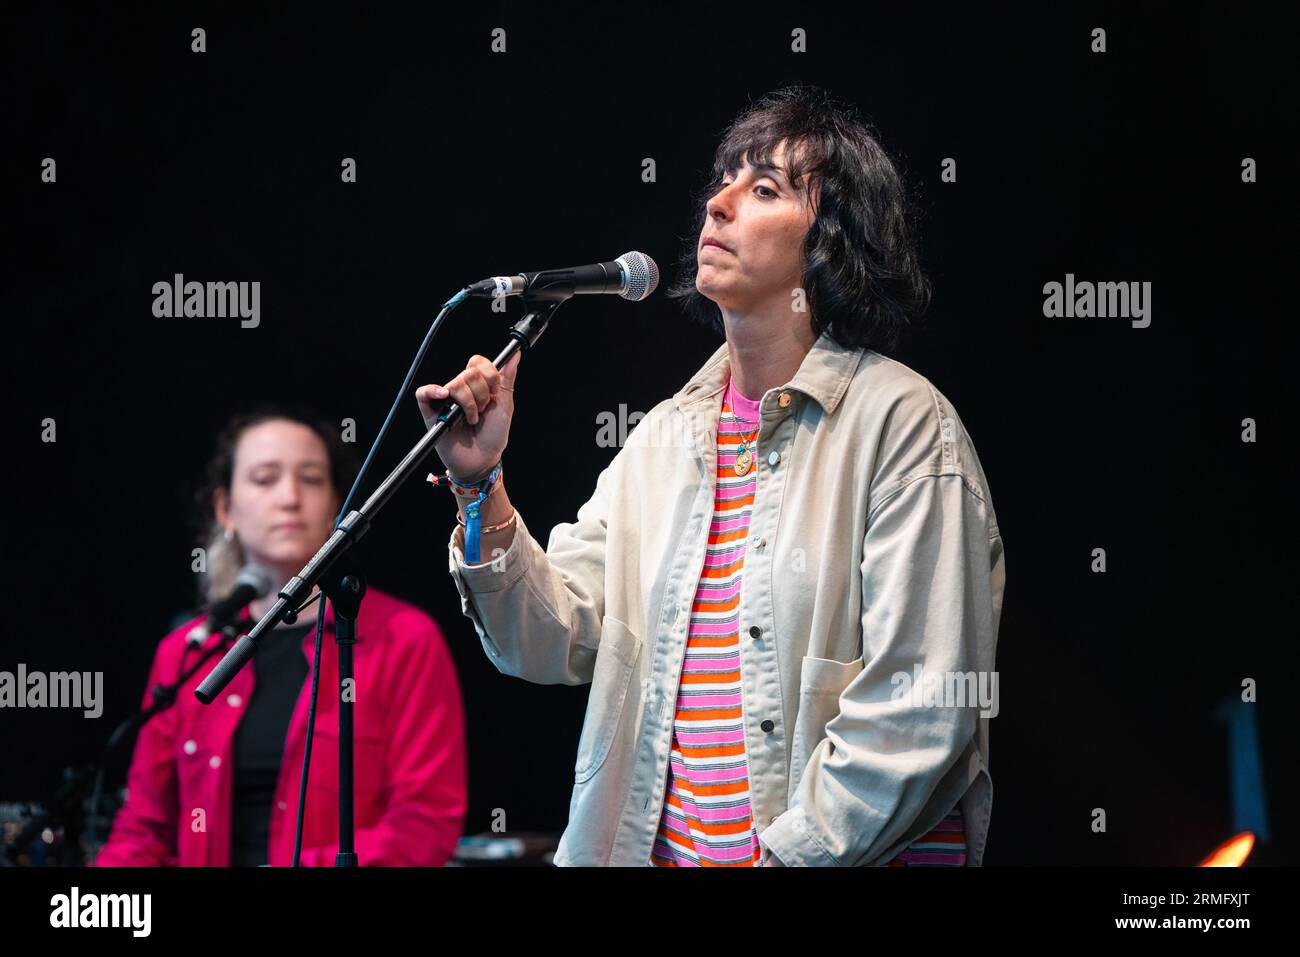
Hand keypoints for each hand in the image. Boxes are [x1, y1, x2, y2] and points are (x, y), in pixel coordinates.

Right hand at [415, 351, 520, 482]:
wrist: (482, 461)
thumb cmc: (493, 436)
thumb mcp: (505, 406)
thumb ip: (507, 379)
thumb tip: (515, 355)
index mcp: (478, 385)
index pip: (478, 363)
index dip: (489, 376)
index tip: (495, 392)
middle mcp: (461, 390)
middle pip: (468, 373)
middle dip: (482, 395)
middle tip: (483, 411)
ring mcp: (445, 399)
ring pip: (454, 384)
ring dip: (468, 404)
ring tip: (471, 419)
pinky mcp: (431, 412)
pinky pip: (423, 393)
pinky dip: (432, 390)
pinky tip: (444, 396)